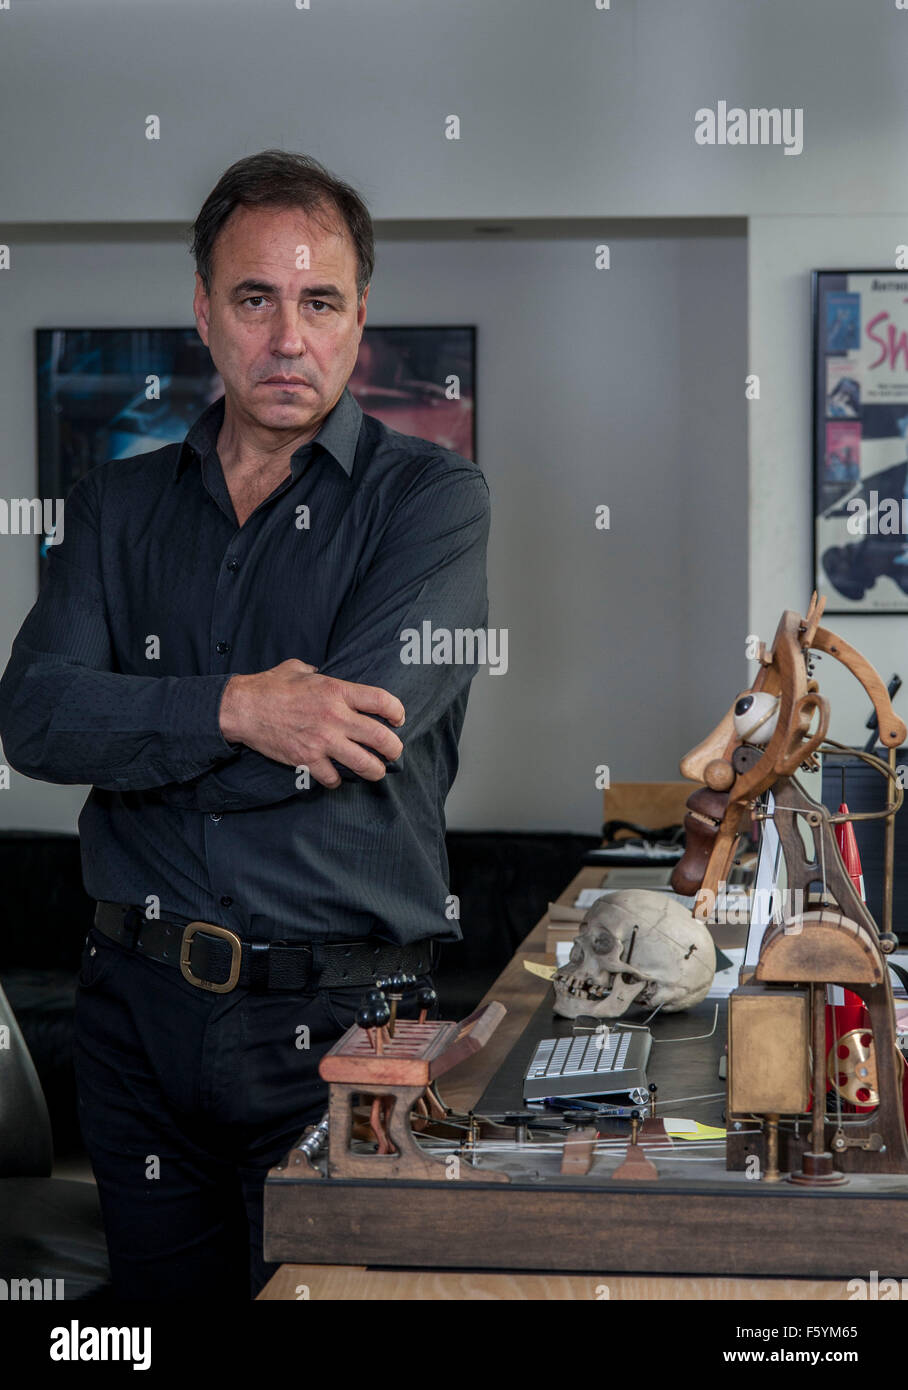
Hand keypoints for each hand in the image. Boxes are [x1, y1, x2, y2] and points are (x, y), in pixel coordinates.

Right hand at [219, 659, 404, 788]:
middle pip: (380, 738)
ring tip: (377, 771)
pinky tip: (337, 776)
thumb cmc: (270, 685)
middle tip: (394, 752)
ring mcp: (322, 741)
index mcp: (337, 691)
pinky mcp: (307, 759)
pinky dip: (337, 780)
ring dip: (375, 770)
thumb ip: (318, 674)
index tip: (397, 719)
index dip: (397, 712)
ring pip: (363, 763)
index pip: (382, 701)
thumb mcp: (299, 669)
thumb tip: (322, 674)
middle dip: (394, 748)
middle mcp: (335, 717)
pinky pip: (333, 777)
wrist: (244, 708)